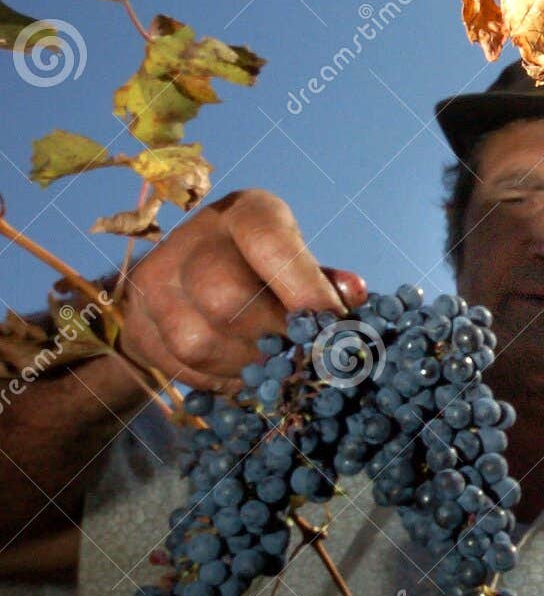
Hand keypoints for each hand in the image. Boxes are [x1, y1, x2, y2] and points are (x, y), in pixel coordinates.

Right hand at [119, 189, 364, 394]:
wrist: (183, 283)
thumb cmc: (262, 271)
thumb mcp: (296, 261)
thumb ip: (323, 281)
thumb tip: (353, 296)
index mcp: (242, 214)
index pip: (267, 241)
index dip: (304, 288)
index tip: (333, 323)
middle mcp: (190, 241)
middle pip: (226, 297)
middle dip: (274, 336)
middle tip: (302, 355)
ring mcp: (154, 285)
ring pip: (201, 342)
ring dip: (249, 367)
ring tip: (276, 367)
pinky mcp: (137, 326)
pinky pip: (185, 369)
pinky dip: (225, 380)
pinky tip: (246, 374)